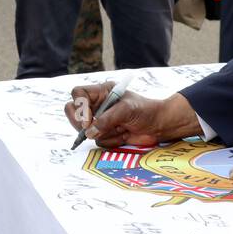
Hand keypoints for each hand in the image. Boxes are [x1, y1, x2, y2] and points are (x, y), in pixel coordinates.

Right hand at [64, 83, 203, 147]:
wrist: (160, 125)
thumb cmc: (145, 110)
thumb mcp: (126, 110)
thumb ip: (107, 119)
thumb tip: (89, 132)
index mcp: (101, 92)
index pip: (78, 94)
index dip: (79, 106)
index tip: (87, 120)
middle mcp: (97, 105)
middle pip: (73, 111)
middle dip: (79, 122)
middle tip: (88, 130)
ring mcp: (100, 121)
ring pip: (86, 130)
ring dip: (104, 133)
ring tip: (121, 128)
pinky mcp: (105, 134)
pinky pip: (98, 141)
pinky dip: (111, 140)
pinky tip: (124, 135)